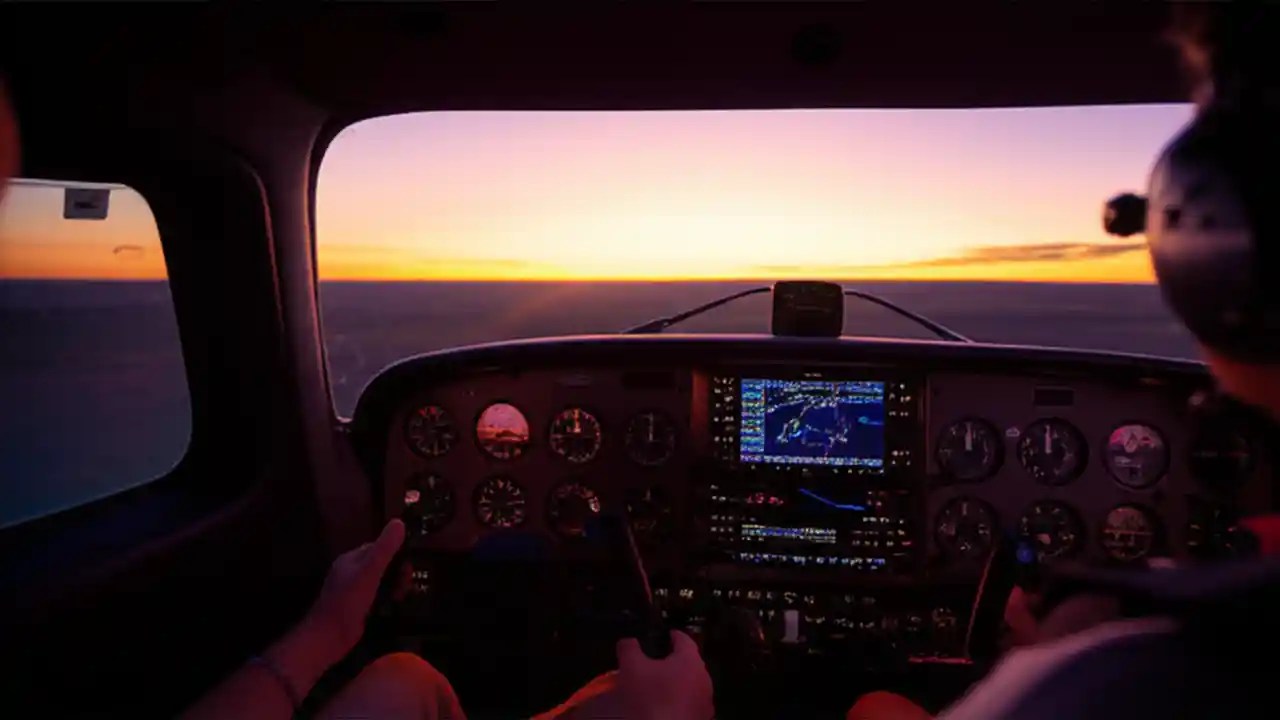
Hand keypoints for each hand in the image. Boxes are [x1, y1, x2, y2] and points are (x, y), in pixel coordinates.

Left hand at [303, 519, 406, 661]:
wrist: (329, 637)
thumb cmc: (348, 601)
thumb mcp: (369, 571)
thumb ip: (384, 548)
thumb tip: (399, 522)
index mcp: (351, 560)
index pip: (377, 547)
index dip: (394, 552)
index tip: (408, 564)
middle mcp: (351, 572)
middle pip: (381, 564)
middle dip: (397, 572)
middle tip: (406, 585)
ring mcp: (354, 591)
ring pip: (381, 581)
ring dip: (394, 586)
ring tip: (401, 597)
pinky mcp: (358, 607)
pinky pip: (378, 596)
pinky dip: (388, 598)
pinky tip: (393, 606)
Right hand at [616, 630, 713, 719]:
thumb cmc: (649, 698)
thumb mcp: (631, 668)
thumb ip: (629, 648)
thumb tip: (628, 641)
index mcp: (690, 660)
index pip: (684, 639)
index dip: (673, 635)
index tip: (665, 634)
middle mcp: (704, 678)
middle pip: (690, 663)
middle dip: (675, 661)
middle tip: (658, 662)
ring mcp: (706, 702)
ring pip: (692, 685)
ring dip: (679, 684)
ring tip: (661, 688)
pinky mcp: (703, 719)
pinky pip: (691, 705)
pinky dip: (681, 702)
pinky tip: (666, 708)